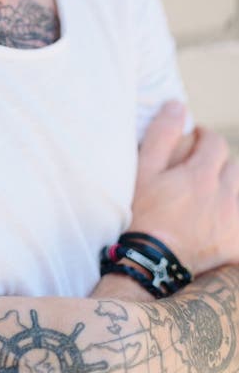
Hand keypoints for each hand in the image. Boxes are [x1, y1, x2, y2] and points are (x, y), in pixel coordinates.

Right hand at [129, 100, 238, 275]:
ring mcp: (234, 222)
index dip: (203, 137)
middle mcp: (226, 197)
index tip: (192, 141)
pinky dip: (232, 213)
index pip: (215, 143)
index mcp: (202, 176)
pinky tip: (215, 218)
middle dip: (218, 162)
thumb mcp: (144, 171)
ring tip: (208, 194)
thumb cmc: (143, 215)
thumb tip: (177, 106)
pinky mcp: (237, 244)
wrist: (152, 266)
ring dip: (228, 188)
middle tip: (198, 169)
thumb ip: (162, 135)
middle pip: (233, 167)